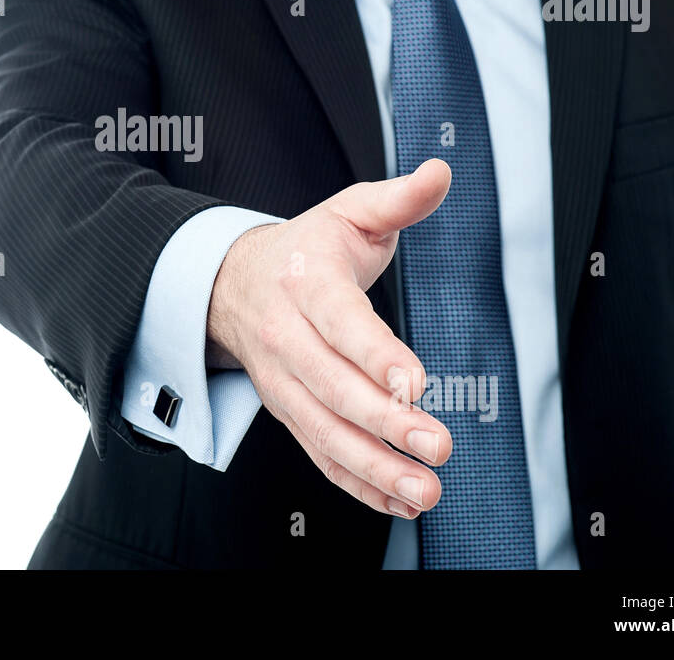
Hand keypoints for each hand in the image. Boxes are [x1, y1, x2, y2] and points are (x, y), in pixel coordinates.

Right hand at [206, 159, 452, 517]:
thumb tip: (440, 173)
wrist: (233, 283)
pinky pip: (319, 454)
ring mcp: (283, 381)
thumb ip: (398, 199)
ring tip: (424, 491)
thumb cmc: (305, 249)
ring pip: (323, 432)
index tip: (415, 382)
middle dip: (384, 422)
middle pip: (331, 386)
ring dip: (374, 467)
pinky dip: (356, 483)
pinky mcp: (288, 411)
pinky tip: (397, 500)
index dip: (376, 355)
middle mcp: (286, 337)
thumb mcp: (347, 213)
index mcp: (305, 283)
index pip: (340, 322)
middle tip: (436, 444)